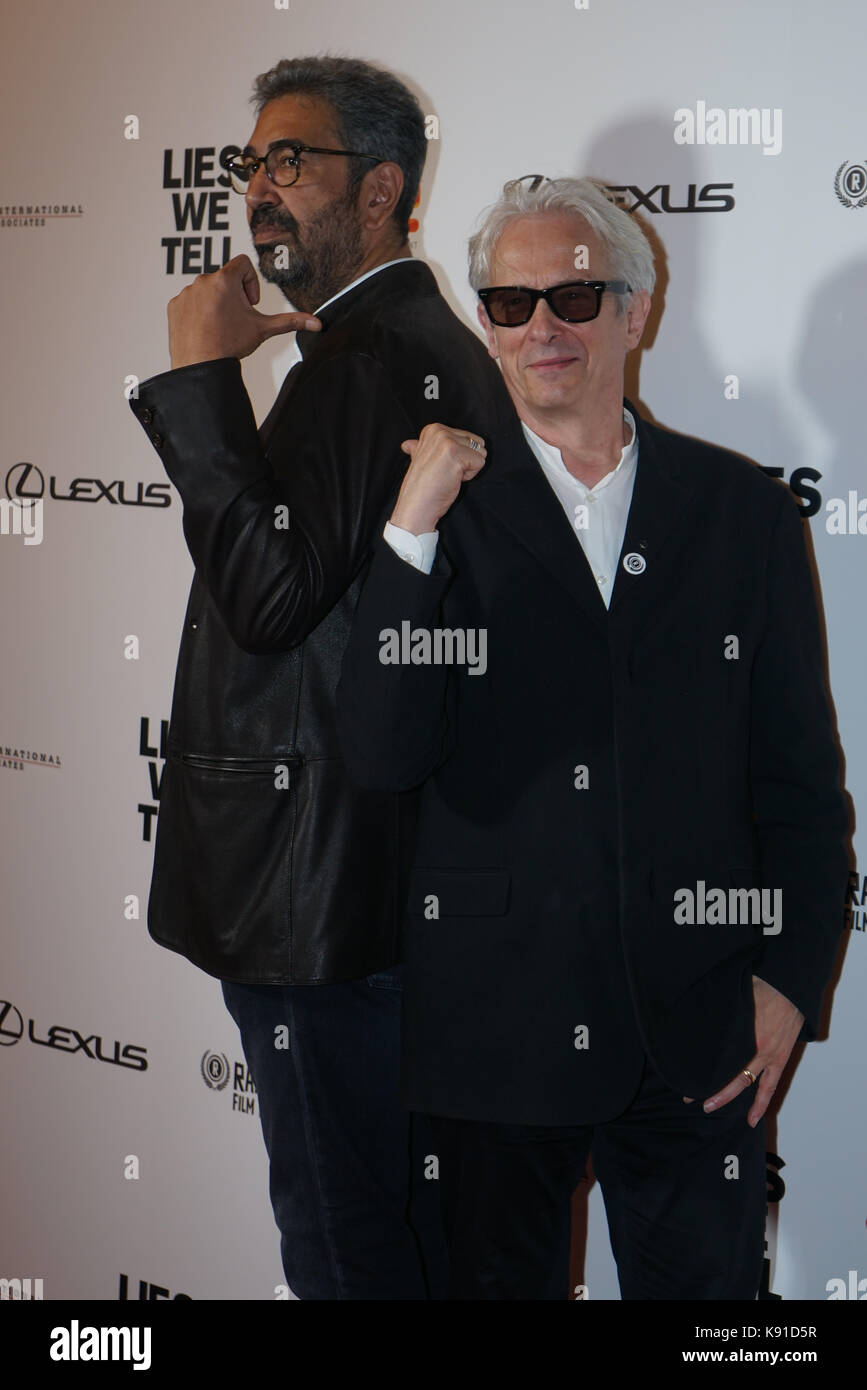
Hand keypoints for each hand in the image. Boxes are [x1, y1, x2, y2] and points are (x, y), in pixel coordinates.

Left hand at [168, 254, 320, 367]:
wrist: (202, 365)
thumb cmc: (230, 345)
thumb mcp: (263, 330)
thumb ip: (290, 322)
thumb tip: (316, 323)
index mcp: (226, 279)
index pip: (243, 263)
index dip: (251, 282)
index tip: (249, 303)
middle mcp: (203, 281)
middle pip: (224, 278)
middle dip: (233, 296)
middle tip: (236, 319)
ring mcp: (186, 293)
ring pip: (206, 291)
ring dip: (215, 304)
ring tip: (220, 327)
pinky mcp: (175, 305)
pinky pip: (189, 302)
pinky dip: (198, 313)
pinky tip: (205, 330)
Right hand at [390, 423, 486, 533]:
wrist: (416, 506)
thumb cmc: (421, 487)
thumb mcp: (419, 460)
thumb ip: (420, 448)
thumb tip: (409, 444)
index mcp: (432, 429)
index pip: (468, 437)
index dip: (459, 456)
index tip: (440, 467)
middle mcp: (439, 430)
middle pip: (476, 443)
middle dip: (465, 461)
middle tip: (445, 472)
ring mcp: (447, 441)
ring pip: (480, 452)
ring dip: (468, 468)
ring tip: (448, 475)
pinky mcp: (456, 453)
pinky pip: (480, 462)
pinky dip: (470, 475)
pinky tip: (452, 479)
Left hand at [683, 976, 803, 1126]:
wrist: (791, 988)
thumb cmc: (763, 986)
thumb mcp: (736, 995)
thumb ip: (723, 1010)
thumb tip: (702, 1013)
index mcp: (741, 1032)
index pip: (716, 1055)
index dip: (701, 1066)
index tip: (684, 1072)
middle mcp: (752, 1047)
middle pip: (725, 1070)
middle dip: (706, 1083)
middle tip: (687, 1095)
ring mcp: (767, 1056)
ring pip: (744, 1082)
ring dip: (727, 1096)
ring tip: (709, 1107)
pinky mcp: (780, 1059)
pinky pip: (769, 1087)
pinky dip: (761, 1104)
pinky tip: (752, 1119)